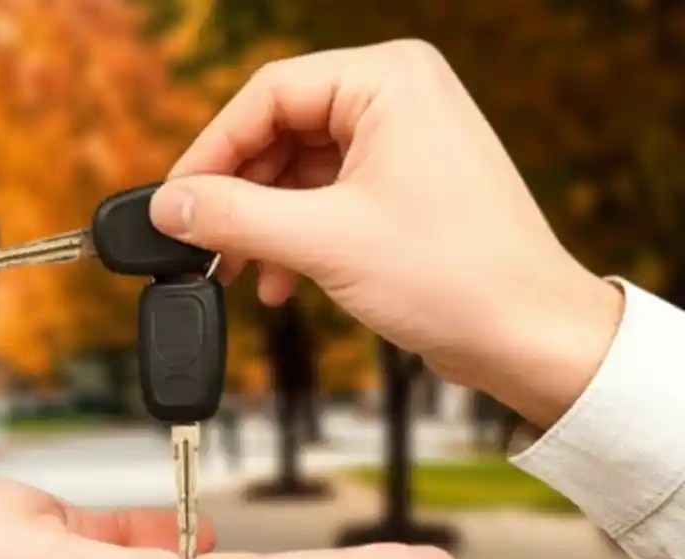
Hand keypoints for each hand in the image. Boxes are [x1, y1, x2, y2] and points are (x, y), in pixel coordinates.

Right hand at [149, 40, 623, 427]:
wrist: (530, 337)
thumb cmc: (457, 278)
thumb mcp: (323, 242)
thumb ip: (234, 218)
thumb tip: (169, 207)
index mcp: (389, 80)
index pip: (267, 95)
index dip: (211, 150)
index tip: (176, 200)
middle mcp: (397, 97)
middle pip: (278, 130)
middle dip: (236, 193)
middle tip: (198, 240)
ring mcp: (402, 141)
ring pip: (296, 168)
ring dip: (260, 222)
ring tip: (234, 269)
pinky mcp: (402, 185)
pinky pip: (324, 195)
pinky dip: (292, 234)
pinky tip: (276, 279)